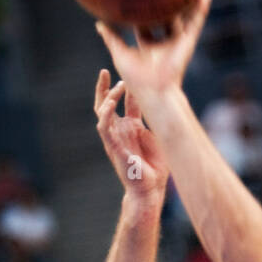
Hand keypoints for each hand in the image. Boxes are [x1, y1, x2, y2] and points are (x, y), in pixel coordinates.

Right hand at [94, 68, 169, 199]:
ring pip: (104, 112)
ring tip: (116, 85)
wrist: (150, 189)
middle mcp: (121, 130)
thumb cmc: (155, 168)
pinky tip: (109, 104)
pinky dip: (105, 115)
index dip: (127, 88)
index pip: (126, 103)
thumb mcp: (158, 137)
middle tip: (105, 72)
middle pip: (108, 104)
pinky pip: (104, 128)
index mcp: (133, 127)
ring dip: (108, 97)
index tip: (128, 73)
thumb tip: (156, 102)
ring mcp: (115, 138)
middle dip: (105, 88)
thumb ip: (154, 121)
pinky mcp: (113, 146)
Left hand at [95, 0, 210, 106]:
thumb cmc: (136, 77)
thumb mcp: (120, 53)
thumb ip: (111, 37)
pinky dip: (201, 9)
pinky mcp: (187, 42)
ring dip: (186, 3)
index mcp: (148, 46)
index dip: (140, 12)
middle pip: (164, 19)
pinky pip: (196, 22)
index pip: (144, 25)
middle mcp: (164, 43)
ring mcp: (177, 42)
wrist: (155, 89)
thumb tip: (99, 23)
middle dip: (163, 4)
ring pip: (183, 18)